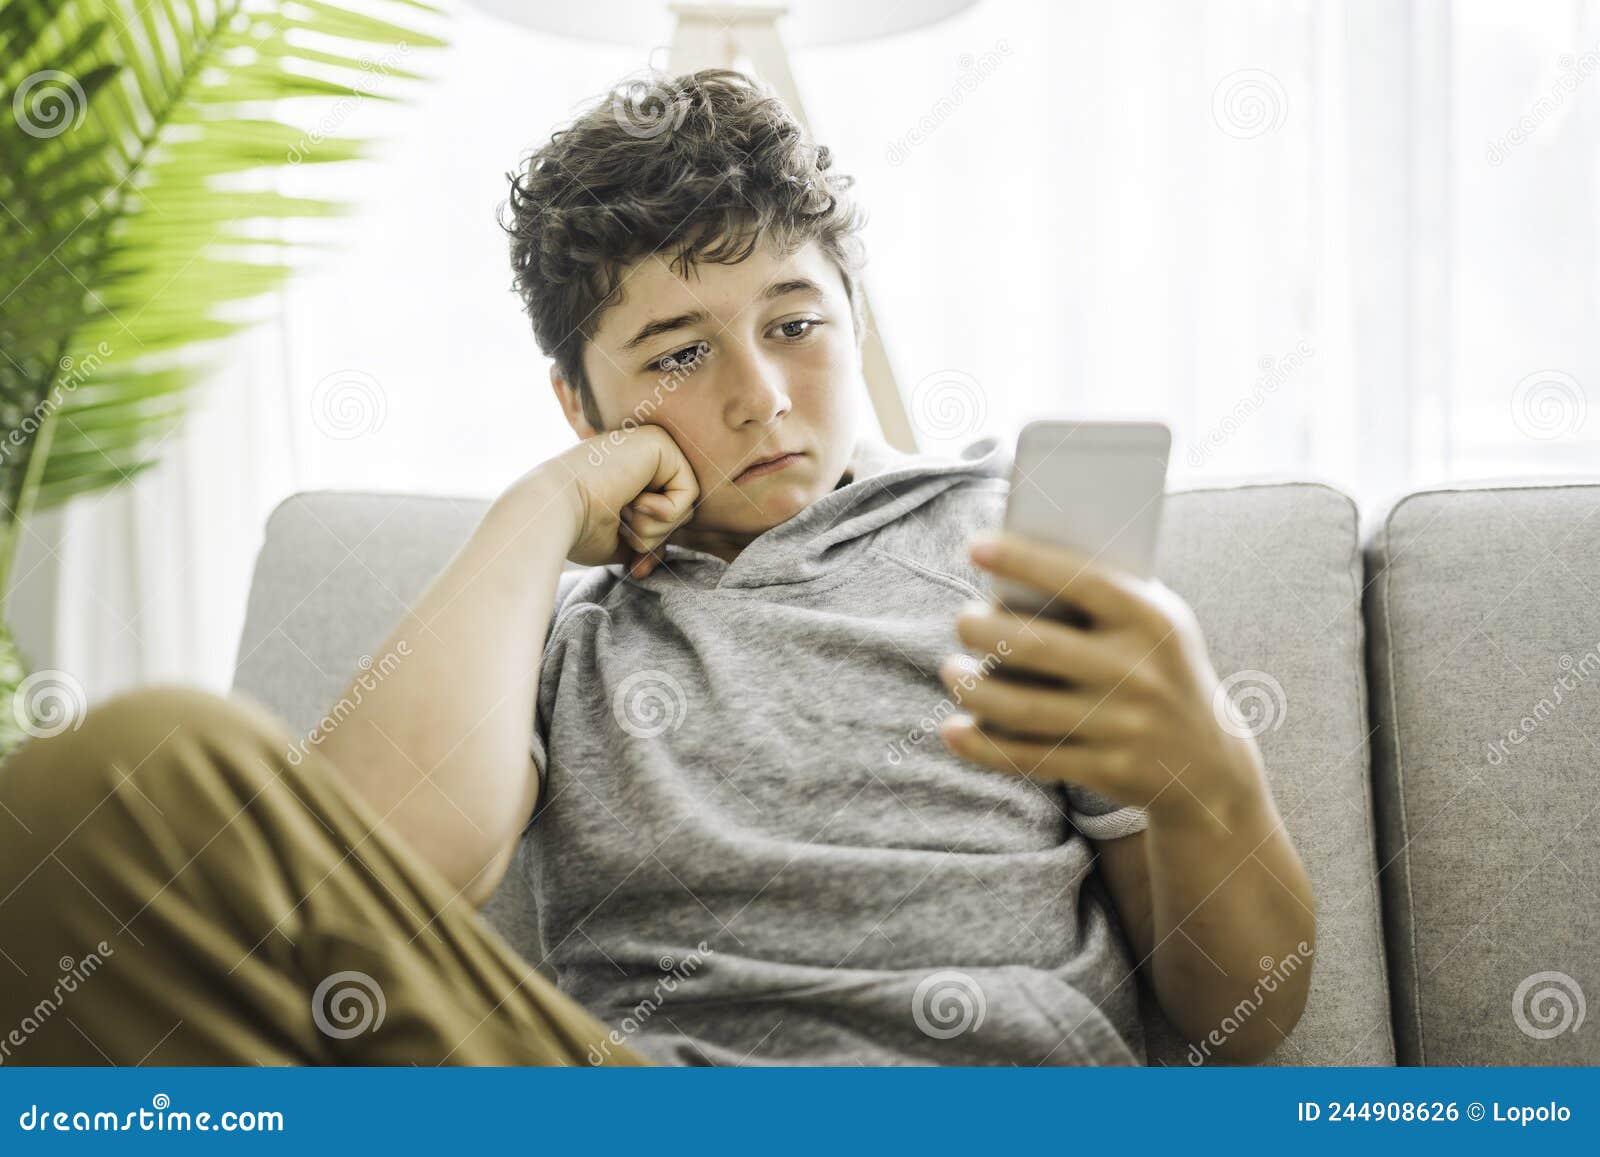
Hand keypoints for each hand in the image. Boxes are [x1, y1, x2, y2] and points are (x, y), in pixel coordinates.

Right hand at [547, 424, 699, 578]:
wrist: (553, 512)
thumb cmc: (575, 528)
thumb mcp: (618, 539)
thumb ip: (644, 538)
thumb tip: (664, 553)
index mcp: (625, 473)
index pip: (660, 517)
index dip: (652, 547)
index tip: (636, 570)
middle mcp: (638, 454)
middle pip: (677, 512)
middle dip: (655, 538)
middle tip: (622, 532)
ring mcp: (649, 443)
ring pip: (685, 504)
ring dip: (656, 527)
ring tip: (623, 514)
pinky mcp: (660, 442)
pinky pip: (689, 492)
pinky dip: (665, 513)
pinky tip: (633, 501)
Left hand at [936, 530, 1266, 825]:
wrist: (1209, 764)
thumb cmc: (1159, 669)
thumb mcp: (1154, 624)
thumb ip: (1100, 596)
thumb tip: (1011, 572)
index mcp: (1152, 621)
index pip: (1081, 581)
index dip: (1024, 560)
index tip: (974, 545)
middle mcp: (1139, 673)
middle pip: (1039, 647)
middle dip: (983, 630)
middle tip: (961, 621)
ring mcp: (1123, 725)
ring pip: (1024, 708)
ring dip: (973, 688)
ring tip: (952, 670)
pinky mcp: (1107, 769)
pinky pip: (1029, 756)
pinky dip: (982, 745)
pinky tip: (953, 730)